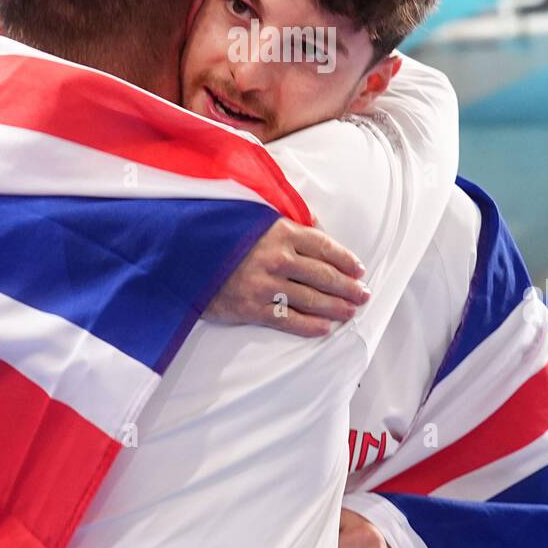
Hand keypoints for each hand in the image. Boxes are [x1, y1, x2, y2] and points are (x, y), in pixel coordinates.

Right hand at [203, 219, 368, 335]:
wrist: (184, 257)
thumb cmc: (223, 235)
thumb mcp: (255, 218)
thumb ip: (287, 223)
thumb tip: (318, 227)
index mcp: (281, 231)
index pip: (325, 247)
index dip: (346, 260)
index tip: (359, 270)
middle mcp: (277, 257)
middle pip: (324, 275)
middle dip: (348, 287)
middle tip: (363, 295)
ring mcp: (265, 284)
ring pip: (312, 299)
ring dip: (336, 307)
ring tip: (350, 312)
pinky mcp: (252, 308)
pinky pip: (289, 320)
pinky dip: (311, 326)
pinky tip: (325, 328)